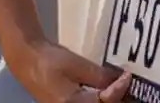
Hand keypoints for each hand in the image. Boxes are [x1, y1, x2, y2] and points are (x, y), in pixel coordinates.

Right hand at [10, 38, 132, 101]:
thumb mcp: (77, 65)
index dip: (120, 89)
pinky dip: (101, 100)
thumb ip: (100, 76)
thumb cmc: (51, 60)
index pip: (106, 101)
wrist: (27, 60)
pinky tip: (108, 92)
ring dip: (109, 100)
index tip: (128, 77)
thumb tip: (121, 82)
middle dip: (118, 100)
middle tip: (132, 90)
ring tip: (123, 91)